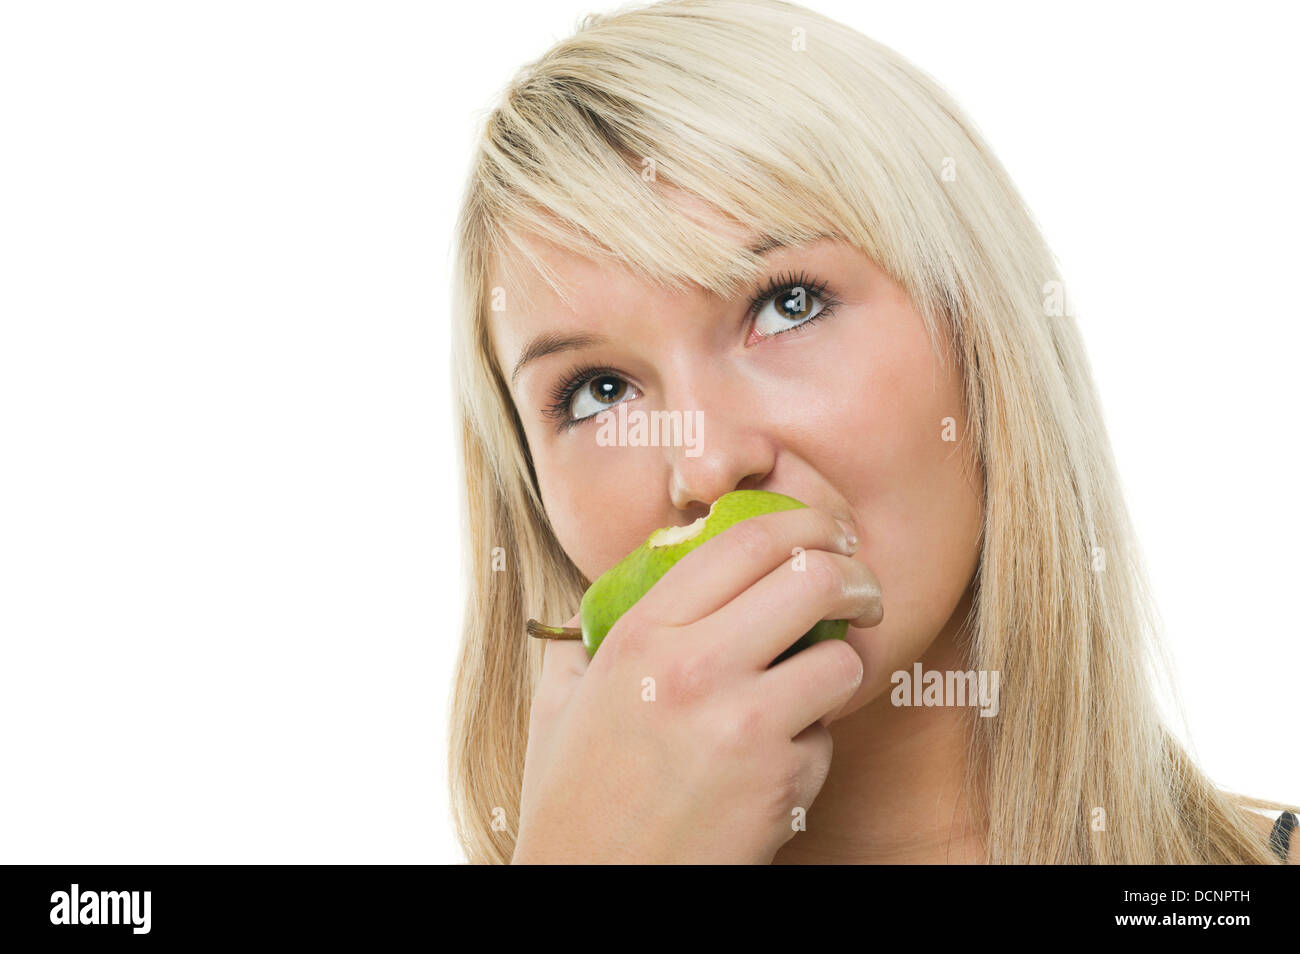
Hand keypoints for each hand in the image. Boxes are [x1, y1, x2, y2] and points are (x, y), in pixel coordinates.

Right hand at [511, 506, 882, 863]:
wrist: (591, 890)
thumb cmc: (572, 798)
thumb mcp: (560, 699)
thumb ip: (587, 637)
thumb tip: (612, 594)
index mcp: (641, 635)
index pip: (745, 542)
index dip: (802, 524)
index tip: (826, 534)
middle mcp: (694, 667)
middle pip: (813, 578)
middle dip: (855, 578)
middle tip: (862, 593)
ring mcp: (743, 725)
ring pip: (841, 661)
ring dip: (836, 672)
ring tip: (807, 694)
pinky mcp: (781, 784)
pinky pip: (826, 741)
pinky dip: (810, 750)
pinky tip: (767, 771)